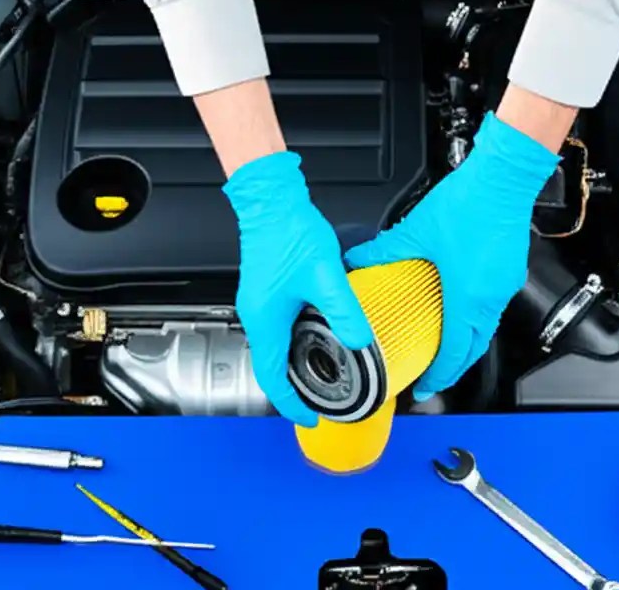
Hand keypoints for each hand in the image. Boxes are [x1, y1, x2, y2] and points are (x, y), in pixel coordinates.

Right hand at [223, 151, 372, 426]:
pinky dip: (298, 342)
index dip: (291, 404)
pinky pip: (281, 329)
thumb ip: (344, 309)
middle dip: (296, 389)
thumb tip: (360, 338)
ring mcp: (261, 305)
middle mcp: (258, 317)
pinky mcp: (269, 292)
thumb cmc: (287, 231)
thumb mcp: (324, 275)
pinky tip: (321, 335)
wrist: (270, 200)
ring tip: (325, 373)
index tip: (310, 418)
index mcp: (266, 321)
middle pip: (273, 367)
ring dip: (297, 365)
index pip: (273, 379)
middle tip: (321, 400)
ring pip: (277, 349)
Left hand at [345, 112, 559, 400]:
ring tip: (442, 348)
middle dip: (453, 369)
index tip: (423, 388)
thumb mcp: (417, 231)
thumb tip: (359, 259)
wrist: (504, 178)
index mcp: (467, 297)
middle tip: (432, 377)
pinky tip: (457, 310)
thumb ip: (385, 250)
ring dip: (465, 344)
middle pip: (474, 349)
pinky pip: (492, 308)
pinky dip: (474, 320)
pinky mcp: (508, 272)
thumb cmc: (471, 203)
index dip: (437, 375)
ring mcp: (503, 286)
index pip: (453, 352)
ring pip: (485, 329)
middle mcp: (490, 298)